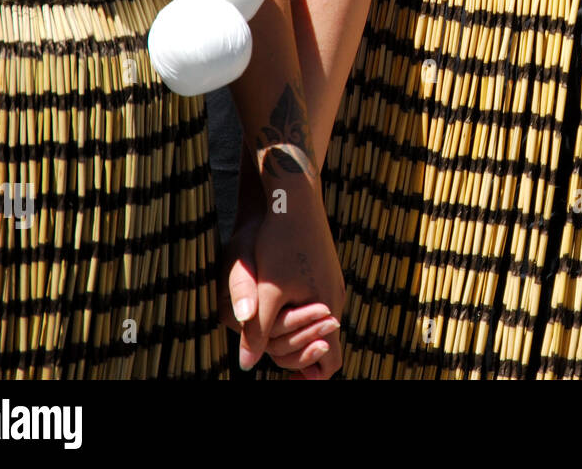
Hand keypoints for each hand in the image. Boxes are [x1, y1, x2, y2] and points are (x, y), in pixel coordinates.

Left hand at [222, 171, 344, 378]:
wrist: (293, 198)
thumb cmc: (278, 243)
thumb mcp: (265, 291)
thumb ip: (258, 330)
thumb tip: (246, 366)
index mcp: (327, 308)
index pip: (331, 361)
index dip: (310, 376)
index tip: (289, 382)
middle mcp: (335, 297)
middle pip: (324, 343)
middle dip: (299, 354)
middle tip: (271, 359)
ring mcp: (331, 281)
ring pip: (318, 321)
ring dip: (297, 332)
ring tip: (269, 334)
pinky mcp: (323, 268)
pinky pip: (315, 302)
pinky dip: (298, 312)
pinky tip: (277, 305)